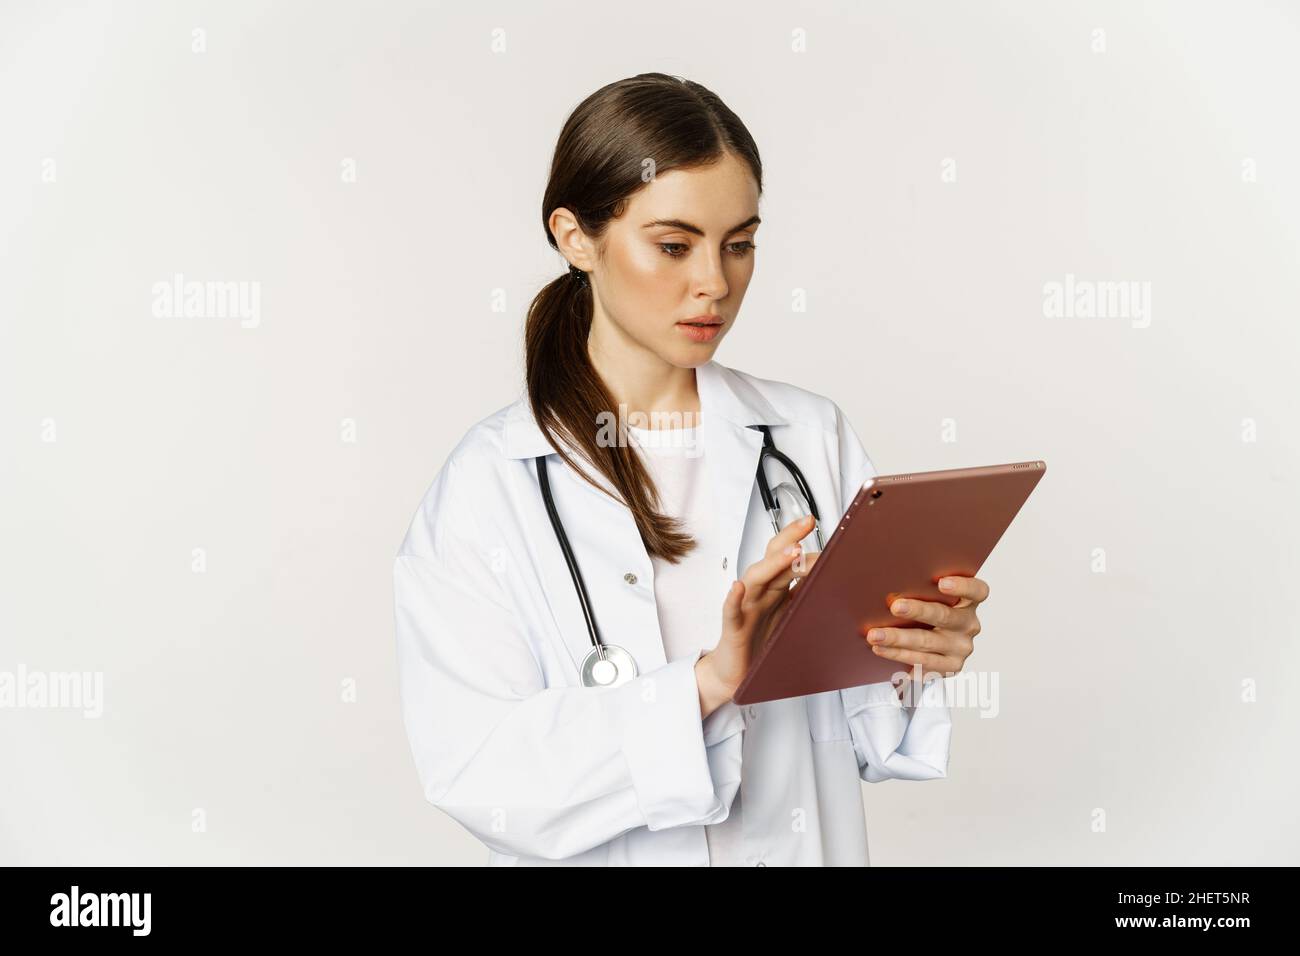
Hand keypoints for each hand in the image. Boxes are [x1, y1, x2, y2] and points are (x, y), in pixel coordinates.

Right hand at [696, 515, 817, 715]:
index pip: (786, 557)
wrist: (735, 674)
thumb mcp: (788, 616)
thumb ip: (802, 596)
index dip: (801, 541)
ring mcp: (745, 608)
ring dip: (772, 563)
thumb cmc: (760, 643)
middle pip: (771, 558)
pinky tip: (738, 588)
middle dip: (789, 537)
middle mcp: (758, 592)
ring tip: (791, 551)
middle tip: (808, 522)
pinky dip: (734, 599)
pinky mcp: (734, 629)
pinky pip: (731, 611)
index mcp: (772, 588)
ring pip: (755, 579)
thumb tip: (830, 579)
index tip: (819, 527)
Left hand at [863, 575, 988, 686]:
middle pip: (945, 616)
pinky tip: (880, 649)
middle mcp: (969, 625)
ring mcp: (961, 648)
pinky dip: (897, 654)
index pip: (977, 591)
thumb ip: (920, 590)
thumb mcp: (929, 600)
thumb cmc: (924, 614)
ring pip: (927, 642)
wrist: (927, 648)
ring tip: (874, 635)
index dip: (962, 586)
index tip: (941, 582)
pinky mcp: (949, 667)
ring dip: (898, 638)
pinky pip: (921, 662)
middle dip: (918, 611)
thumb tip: (887, 582)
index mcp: (968, 602)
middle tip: (895, 607)